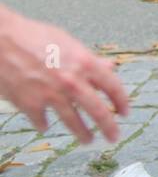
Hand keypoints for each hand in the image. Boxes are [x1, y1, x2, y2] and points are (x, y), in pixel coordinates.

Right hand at [0, 9, 128, 143]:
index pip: (113, 87)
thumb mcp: (67, 42)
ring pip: (74, 123)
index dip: (122, 102)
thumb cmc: (33, 36)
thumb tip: (111, 66)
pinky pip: (42, 122)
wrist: (0, 40)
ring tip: (87, 140)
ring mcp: (51, 95)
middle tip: (113, 137)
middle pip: (99, 112)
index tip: (125, 112)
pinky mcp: (30, 105)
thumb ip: (89, 58)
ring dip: (83, 134)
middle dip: (109, 128)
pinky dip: (44, 125)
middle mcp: (72, 81)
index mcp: (85, 62)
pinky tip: (45, 126)